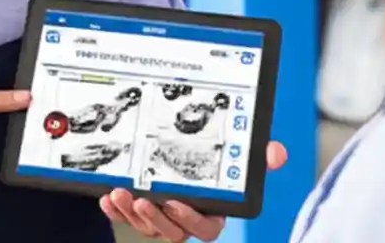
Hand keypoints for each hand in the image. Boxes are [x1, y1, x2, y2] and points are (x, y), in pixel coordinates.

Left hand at [99, 141, 286, 241]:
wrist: (177, 156)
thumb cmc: (216, 165)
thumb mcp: (238, 158)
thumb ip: (259, 158)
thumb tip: (277, 154)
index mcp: (211, 212)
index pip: (206, 227)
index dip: (189, 218)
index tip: (175, 202)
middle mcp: (185, 220)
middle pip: (172, 231)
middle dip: (154, 218)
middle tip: (141, 199)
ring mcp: (161, 219)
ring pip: (147, 226)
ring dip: (131, 213)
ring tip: (120, 193)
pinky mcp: (139, 214)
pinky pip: (126, 219)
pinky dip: (115, 211)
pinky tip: (107, 197)